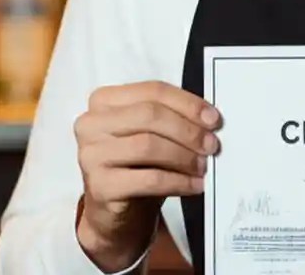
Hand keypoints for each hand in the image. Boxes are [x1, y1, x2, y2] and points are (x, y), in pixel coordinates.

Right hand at [74, 81, 221, 270]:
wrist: (114, 214)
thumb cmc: (136, 166)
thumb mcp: (151, 134)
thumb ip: (172, 118)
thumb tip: (208, 119)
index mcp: (104, 101)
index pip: (152, 91)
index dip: (187, 103)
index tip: (213, 119)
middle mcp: (91, 124)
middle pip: (150, 115)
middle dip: (188, 130)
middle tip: (211, 144)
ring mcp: (91, 155)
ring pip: (148, 146)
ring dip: (184, 156)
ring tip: (203, 166)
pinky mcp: (100, 186)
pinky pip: (149, 179)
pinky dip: (178, 181)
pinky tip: (194, 185)